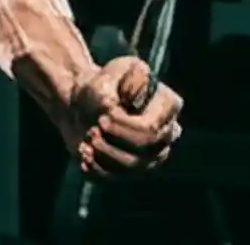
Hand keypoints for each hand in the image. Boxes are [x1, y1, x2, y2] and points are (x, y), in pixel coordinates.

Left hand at [68, 56, 182, 178]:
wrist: (81, 102)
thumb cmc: (101, 84)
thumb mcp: (109, 73)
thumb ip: (115, 83)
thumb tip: (116, 105)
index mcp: (168, 105)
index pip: (150, 128)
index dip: (123, 126)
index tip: (103, 115)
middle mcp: (167, 132)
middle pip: (145, 149)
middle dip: (114, 139)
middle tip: (93, 127)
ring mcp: (152, 154)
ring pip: (134, 167)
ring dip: (105, 153)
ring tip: (86, 138)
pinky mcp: (133, 169)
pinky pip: (117, 178)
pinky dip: (96, 168)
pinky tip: (83, 153)